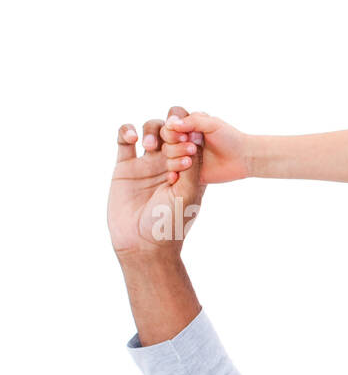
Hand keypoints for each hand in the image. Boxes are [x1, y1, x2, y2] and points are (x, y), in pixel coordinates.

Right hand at [108, 108, 204, 259]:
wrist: (142, 244)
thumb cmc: (170, 223)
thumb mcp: (187, 195)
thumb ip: (193, 167)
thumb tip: (195, 137)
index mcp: (191, 171)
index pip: (193, 141)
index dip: (190, 135)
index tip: (187, 144)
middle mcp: (169, 164)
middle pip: (172, 132)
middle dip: (172, 132)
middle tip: (171, 141)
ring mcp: (147, 164)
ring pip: (151, 131)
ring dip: (153, 130)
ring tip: (151, 145)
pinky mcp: (125, 167)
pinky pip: (124, 139)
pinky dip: (128, 131)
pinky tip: (134, 139)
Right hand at [159, 110, 249, 185]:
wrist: (243, 158)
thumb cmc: (230, 138)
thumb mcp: (213, 124)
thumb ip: (193, 121)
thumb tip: (172, 124)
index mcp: (188, 126)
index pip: (169, 126)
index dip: (172, 131)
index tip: (186, 136)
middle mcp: (183, 140)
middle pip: (165, 140)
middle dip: (175, 145)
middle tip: (193, 148)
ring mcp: (184, 155)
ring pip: (167, 156)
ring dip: (176, 158)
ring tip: (191, 160)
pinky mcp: (187, 172)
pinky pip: (173, 172)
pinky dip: (172, 173)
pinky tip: (176, 176)